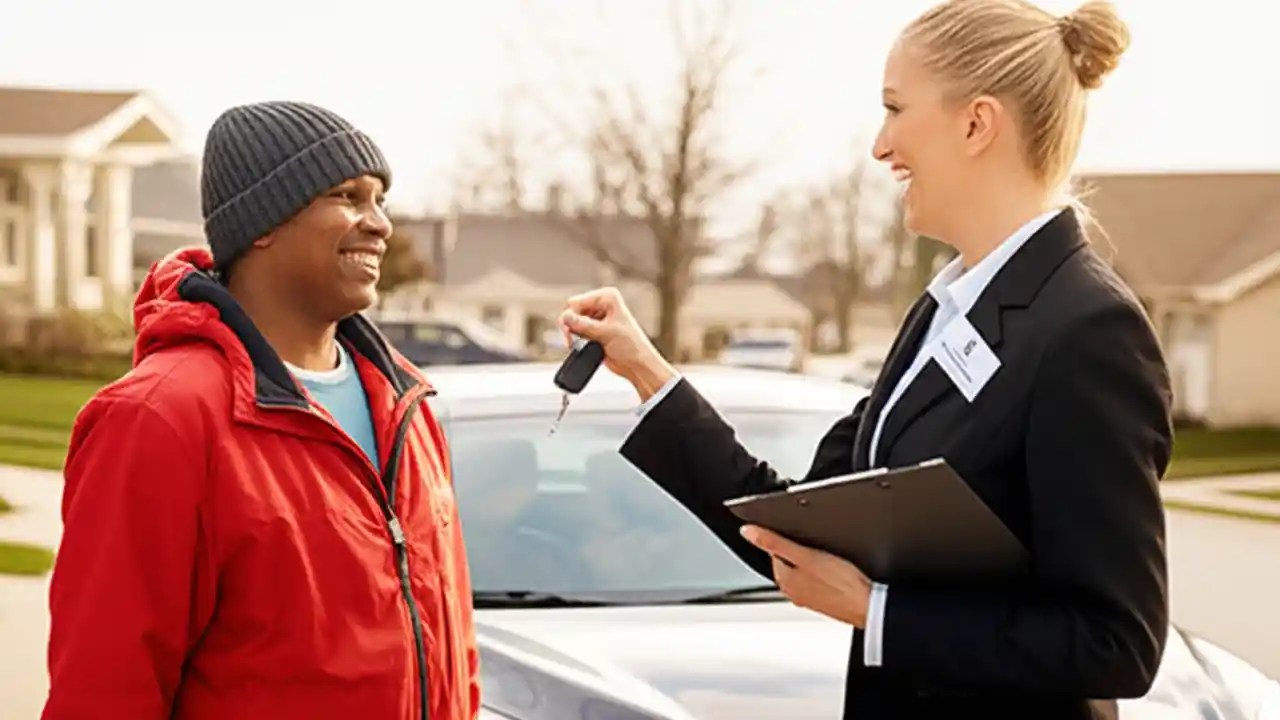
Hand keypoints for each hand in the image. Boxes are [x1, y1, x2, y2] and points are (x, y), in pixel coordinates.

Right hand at [558, 287, 675, 400]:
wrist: (637, 365)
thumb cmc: (631, 347)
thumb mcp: (605, 333)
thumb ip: (582, 324)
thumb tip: (564, 317)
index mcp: (608, 297)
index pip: (576, 302)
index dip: (571, 317)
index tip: (571, 331)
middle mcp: (602, 304)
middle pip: (573, 310)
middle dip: (571, 325)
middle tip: (572, 340)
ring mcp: (598, 317)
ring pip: (573, 321)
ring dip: (573, 333)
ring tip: (580, 343)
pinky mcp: (595, 330)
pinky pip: (577, 330)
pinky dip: (576, 338)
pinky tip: (582, 345)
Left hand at [739, 524, 872, 627]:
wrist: (869, 606)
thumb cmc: (841, 583)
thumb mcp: (804, 554)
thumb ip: (774, 542)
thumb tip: (747, 532)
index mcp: (784, 581)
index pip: (772, 553)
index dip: (784, 539)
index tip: (796, 534)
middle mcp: (793, 592)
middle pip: (788, 563)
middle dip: (798, 551)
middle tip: (815, 545)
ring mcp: (810, 598)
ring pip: (804, 572)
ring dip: (812, 562)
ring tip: (827, 557)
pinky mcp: (826, 601)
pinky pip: (818, 581)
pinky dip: (823, 574)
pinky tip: (835, 571)